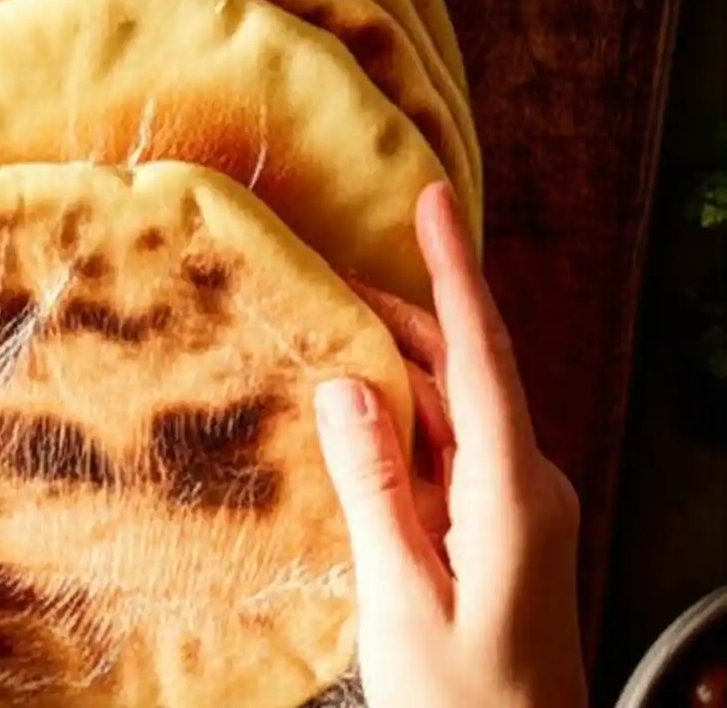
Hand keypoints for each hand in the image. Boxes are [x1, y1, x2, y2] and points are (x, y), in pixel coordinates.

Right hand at [314, 184, 587, 707]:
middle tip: (334, 280)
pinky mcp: (501, 529)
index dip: (455, 274)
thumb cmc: (461, 702)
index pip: (481, 360)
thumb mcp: (401, 595)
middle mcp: (528, 486)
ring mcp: (519, 507)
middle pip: (468, 373)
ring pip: (459, 410)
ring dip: (402, 368)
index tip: (432, 204)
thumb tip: (344, 385)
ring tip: (336, 334)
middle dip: (408, 315)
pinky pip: (453, 452)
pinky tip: (363, 418)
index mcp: (511, 494)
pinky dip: (408, 422)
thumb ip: (374, 486)